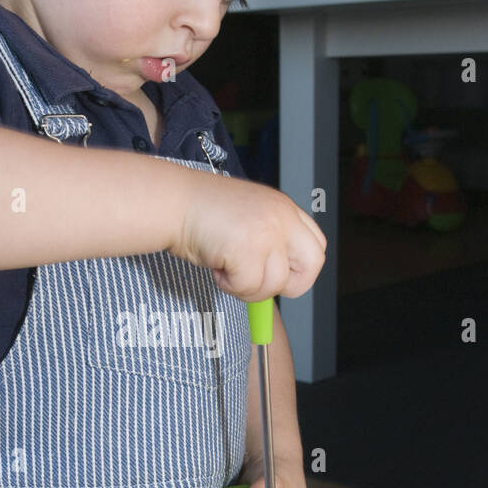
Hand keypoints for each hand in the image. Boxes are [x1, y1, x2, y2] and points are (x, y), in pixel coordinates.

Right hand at [170, 173, 325, 301]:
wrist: (172, 201)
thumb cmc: (200, 211)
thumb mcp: (249, 217)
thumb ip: (269, 240)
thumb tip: (277, 280)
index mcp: (283, 207)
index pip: (316, 244)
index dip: (298, 267)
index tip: (275, 272)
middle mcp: (281, 216)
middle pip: (312, 264)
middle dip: (287, 283)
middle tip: (258, 281)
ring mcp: (267, 231)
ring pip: (275, 283)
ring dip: (247, 286)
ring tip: (225, 266)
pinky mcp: (248, 247)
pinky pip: (249, 286)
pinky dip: (229, 285)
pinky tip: (216, 266)